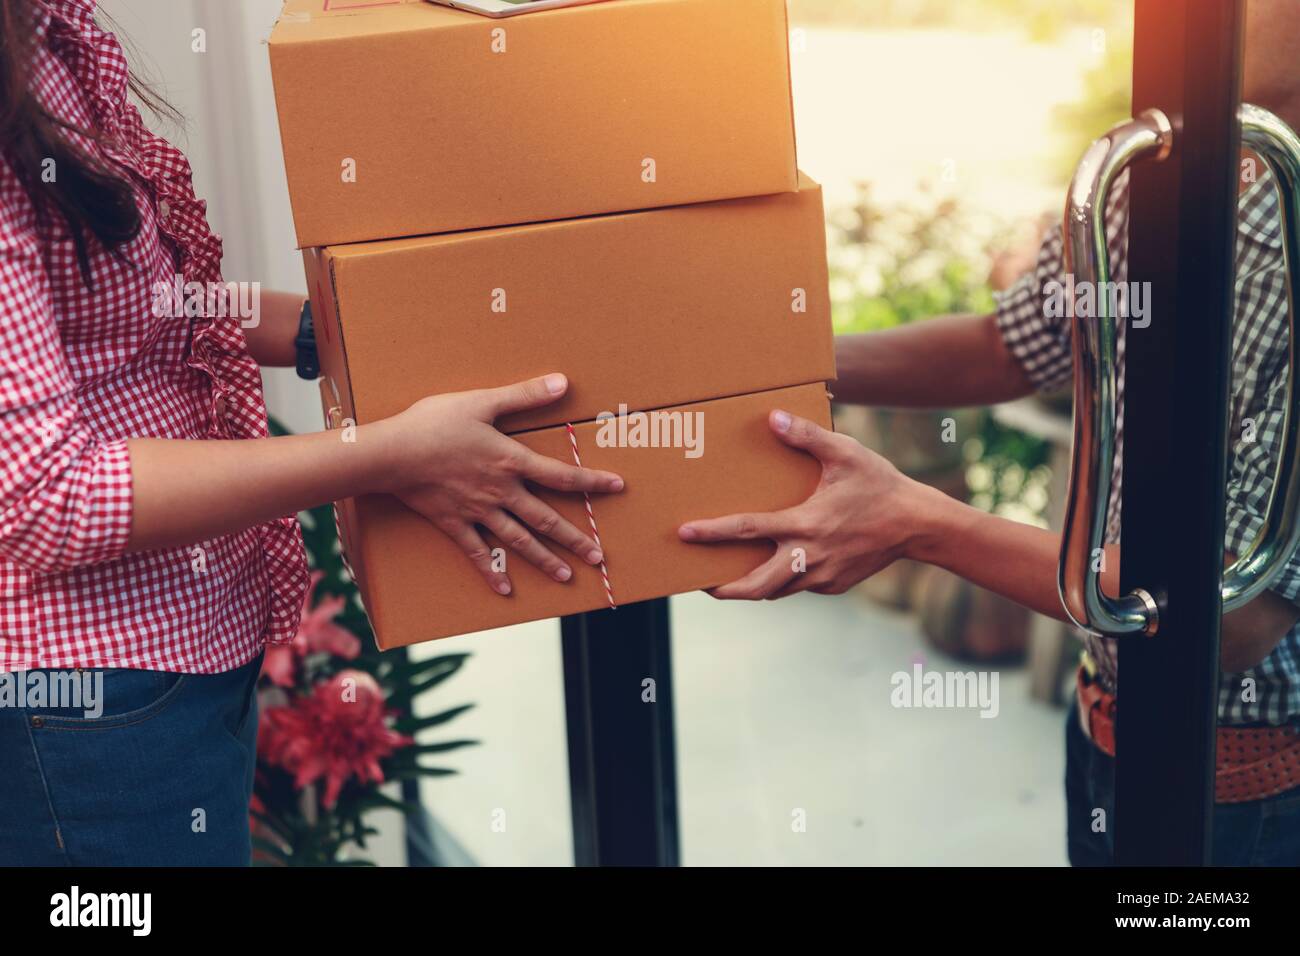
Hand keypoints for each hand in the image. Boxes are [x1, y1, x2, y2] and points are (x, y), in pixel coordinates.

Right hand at [383, 373, 622, 594]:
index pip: (561, 475)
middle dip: (575, 539)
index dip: (591, 482)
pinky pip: (478, 553)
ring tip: (566, 577)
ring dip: (545, 560)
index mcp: (511, 462)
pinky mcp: (454, 524)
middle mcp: (501, 492)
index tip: (617, 488)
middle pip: (546, 519)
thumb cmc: (435, 422)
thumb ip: (524, 395)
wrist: (393, 454)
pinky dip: (492, 572)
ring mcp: (478, 512)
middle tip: (599, 557)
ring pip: (519, 541)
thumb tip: (563, 382)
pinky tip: (506, 589)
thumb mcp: (483, 402)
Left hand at [678, 409, 934, 598]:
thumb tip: (773, 419)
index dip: (713, 532)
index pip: (747, 530)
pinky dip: (782, 579)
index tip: (685, 534)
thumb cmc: (880, 486)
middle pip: (753, 586)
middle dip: (723, 589)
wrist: (919, 525)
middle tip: (699, 582)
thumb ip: (807, 437)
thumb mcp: (845, 454)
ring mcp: (821, 577)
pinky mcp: (833, 586)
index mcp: (804, 525)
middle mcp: (807, 557)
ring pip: (774, 591)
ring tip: (728, 579)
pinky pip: (799, 586)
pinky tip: (775, 564)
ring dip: (749, 587)